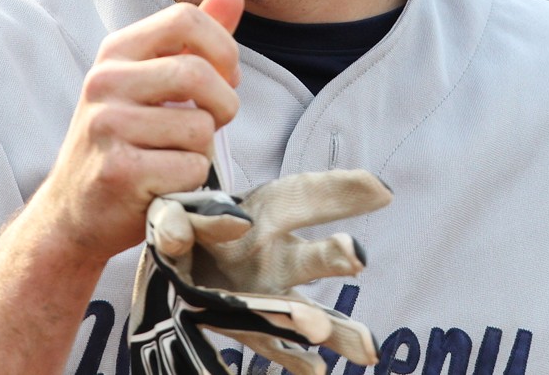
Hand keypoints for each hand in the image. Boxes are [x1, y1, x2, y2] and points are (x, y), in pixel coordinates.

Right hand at [31, 0, 244, 262]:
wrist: (74, 211)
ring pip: (199, 127)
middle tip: (215, 122)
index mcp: (115, 51)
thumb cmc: (125, 140)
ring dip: (203, 150)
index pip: (185, 19)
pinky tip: (163, 183)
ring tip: (174, 157)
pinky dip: (191, 181)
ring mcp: (107, 126)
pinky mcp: (118, 172)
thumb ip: (194, 39)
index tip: (225, 76)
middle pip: (197, 73)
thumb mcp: (151, 80)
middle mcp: (104, 81)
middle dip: (224, 103)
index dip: (223, 48)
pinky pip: (190, 168)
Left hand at [129, 170, 392, 374]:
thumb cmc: (183, 226)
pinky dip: (296, 361)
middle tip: (357, 258)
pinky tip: (316, 371)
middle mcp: (276, 257)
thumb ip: (175, 218)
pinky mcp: (253, 332)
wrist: (175, 266)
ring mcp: (268, 298)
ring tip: (363, 346)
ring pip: (303, 312)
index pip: (302, 198)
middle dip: (332, 258)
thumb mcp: (170, 213)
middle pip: (308, 258)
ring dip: (326, 325)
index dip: (339, 191)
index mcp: (261, 214)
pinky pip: (276, 348)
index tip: (379, 191)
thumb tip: (202, 228)